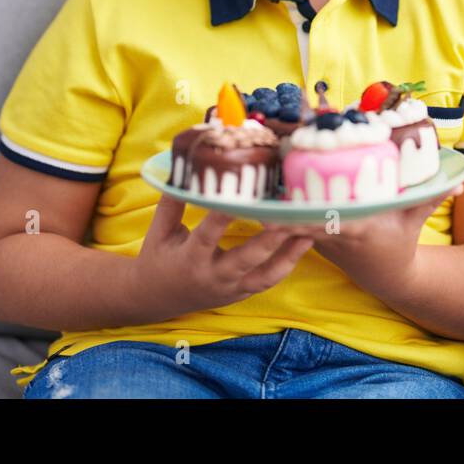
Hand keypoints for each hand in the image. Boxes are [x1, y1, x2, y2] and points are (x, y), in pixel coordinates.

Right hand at [135, 192, 313, 320]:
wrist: (156, 298)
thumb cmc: (157, 257)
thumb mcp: (160, 230)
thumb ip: (172, 200)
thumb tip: (184, 165)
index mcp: (189, 259)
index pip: (208, 235)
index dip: (224, 216)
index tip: (240, 196)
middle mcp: (212, 276)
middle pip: (244, 259)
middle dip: (268, 239)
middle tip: (287, 217)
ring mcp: (230, 287)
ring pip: (264, 275)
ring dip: (288, 254)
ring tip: (307, 230)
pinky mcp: (241, 293)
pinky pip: (268, 280)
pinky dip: (287, 263)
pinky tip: (303, 242)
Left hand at [265, 184, 463, 298]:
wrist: (387, 276)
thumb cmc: (400, 242)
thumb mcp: (416, 219)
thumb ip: (432, 197)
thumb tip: (461, 181)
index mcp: (357, 229)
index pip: (328, 221)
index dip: (304, 215)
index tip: (282, 208)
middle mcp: (335, 234)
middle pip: (303, 218)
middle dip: (280, 208)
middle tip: (256, 193)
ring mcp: (321, 239)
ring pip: (293, 220)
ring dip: (274, 209)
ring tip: (249, 191)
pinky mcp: (313, 239)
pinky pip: (293, 222)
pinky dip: (278, 212)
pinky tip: (256, 196)